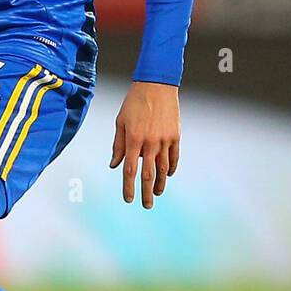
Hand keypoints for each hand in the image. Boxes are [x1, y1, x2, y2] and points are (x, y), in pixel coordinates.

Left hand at [110, 81, 180, 207]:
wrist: (156, 85)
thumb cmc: (134, 103)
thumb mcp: (120, 122)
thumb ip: (118, 145)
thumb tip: (114, 165)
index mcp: (133, 139)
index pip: (129, 170)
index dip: (128, 187)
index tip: (128, 199)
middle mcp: (149, 142)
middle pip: (148, 174)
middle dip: (146, 192)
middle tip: (146, 206)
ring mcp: (164, 140)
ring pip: (163, 168)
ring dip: (160, 184)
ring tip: (157, 194)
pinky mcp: (175, 136)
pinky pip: (174, 157)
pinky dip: (171, 168)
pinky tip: (168, 176)